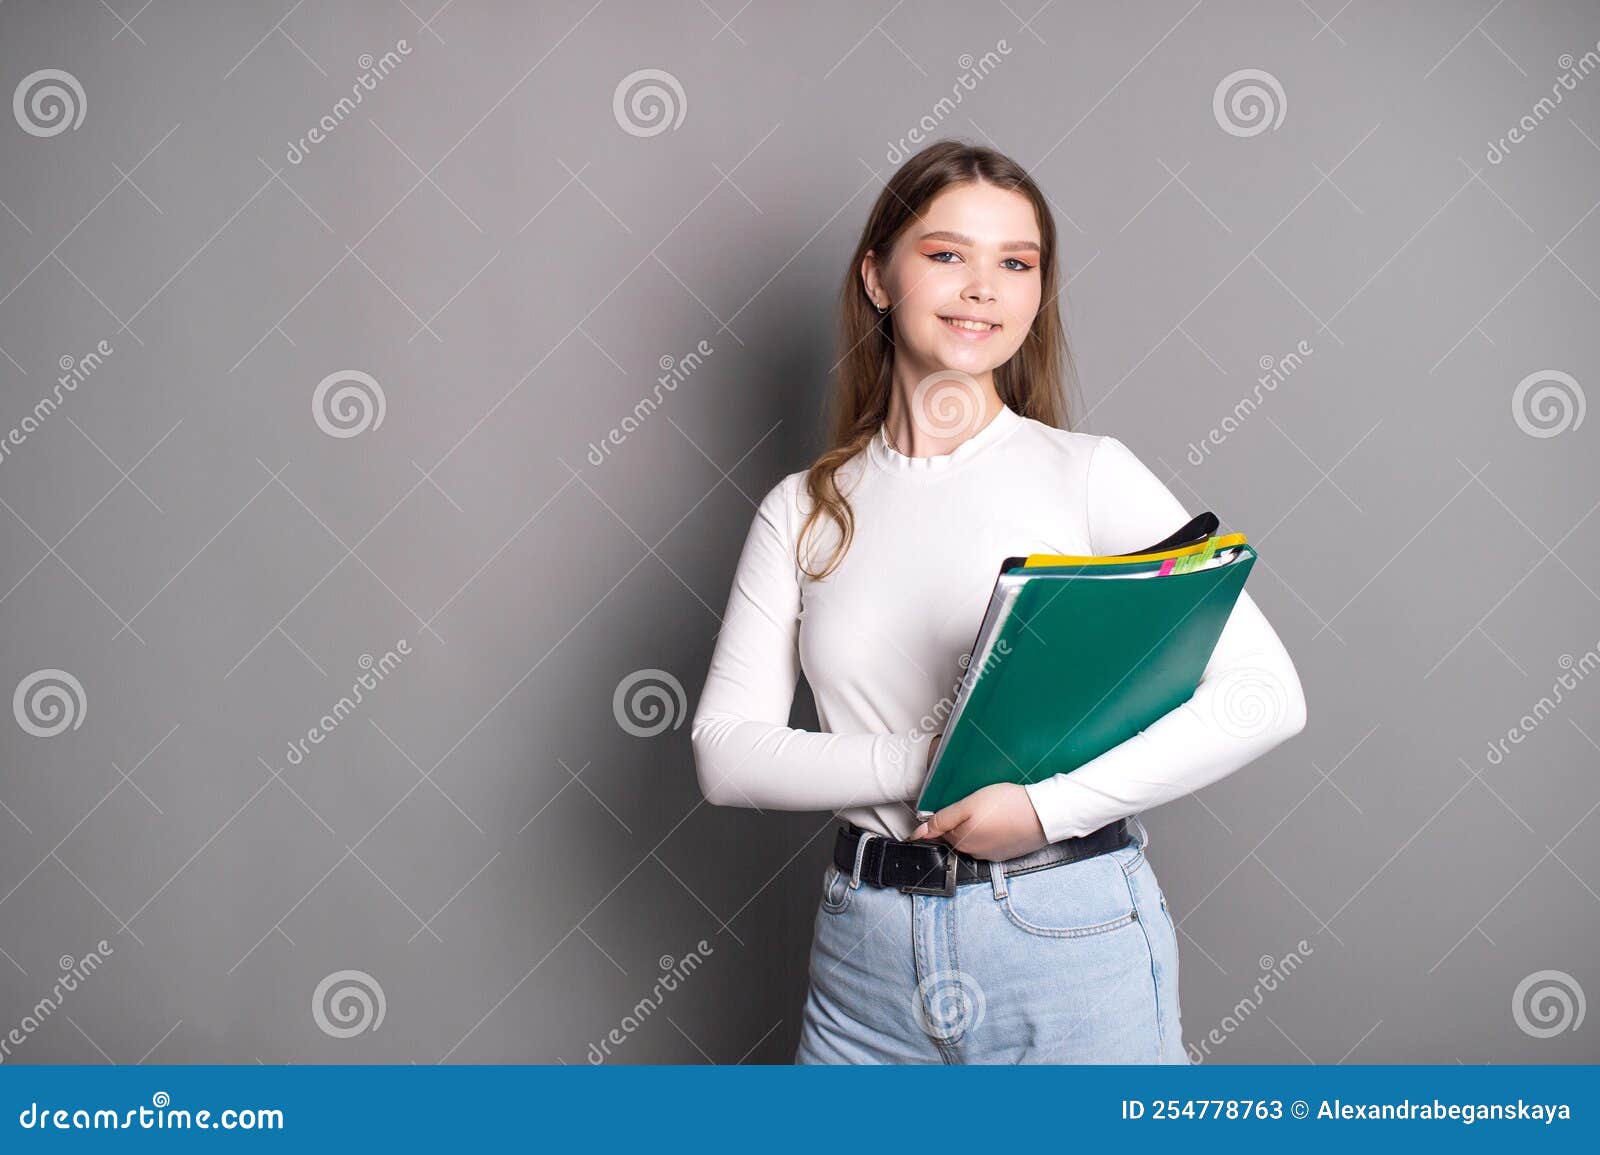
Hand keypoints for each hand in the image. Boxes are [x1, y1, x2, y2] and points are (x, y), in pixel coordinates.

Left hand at [909, 782, 1048, 860]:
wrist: (1044, 814)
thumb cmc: (1007, 805)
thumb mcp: (969, 805)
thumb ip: (943, 819)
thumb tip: (917, 833)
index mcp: (962, 840)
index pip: (942, 830)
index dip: (947, 815)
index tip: (957, 806)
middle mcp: (974, 852)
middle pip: (958, 835)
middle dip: (962, 821)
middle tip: (977, 803)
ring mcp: (992, 854)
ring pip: (976, 838)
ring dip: (978, 826)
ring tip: (991, 810)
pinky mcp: (1007, 853)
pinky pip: (992, 842)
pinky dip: (993, 832)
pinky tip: (1002, 819)